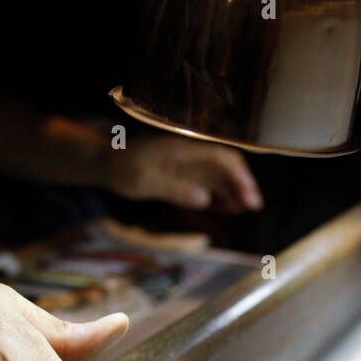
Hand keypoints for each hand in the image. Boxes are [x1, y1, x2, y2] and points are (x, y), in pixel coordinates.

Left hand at [106, 135, 263, 212]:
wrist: (107, 163)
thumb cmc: (123, 169)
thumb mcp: (145, 181)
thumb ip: (174, 189)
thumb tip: (203, 199)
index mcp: (184, 150)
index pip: (221, 157)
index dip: (239, 175)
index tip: (248, 195)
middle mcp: (191, 155)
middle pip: (225, 166)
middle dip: (242, 184)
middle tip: (253, 207)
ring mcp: (187, 165)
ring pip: (218, 176)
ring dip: (233, 191)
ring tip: (244, 209)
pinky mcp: (182, 175)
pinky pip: (206, 184)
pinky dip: (218, 195)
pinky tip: (227, 208)